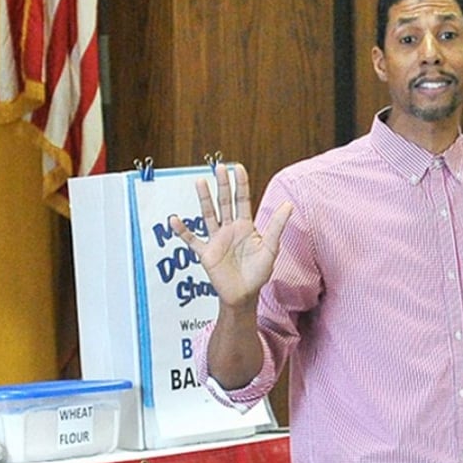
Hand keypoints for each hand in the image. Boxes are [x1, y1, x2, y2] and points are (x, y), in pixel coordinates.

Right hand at [169, 163, 291, 308]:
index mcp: (245, 226)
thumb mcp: (271, 249)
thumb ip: (276, 226)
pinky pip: (192, 240)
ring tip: (199, 182)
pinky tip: (175, 220)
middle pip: (225, 202)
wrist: (244, 295)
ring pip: (208, 214)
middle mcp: (229, 229)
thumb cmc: (258, 274)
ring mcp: (216, 240)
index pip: (242, 200)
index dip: (241, 184)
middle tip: (219, 167)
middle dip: (222, 184)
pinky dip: (182, 231)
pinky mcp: (206, 254)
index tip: (237, 168)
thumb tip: (288, 205)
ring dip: (204, 199)